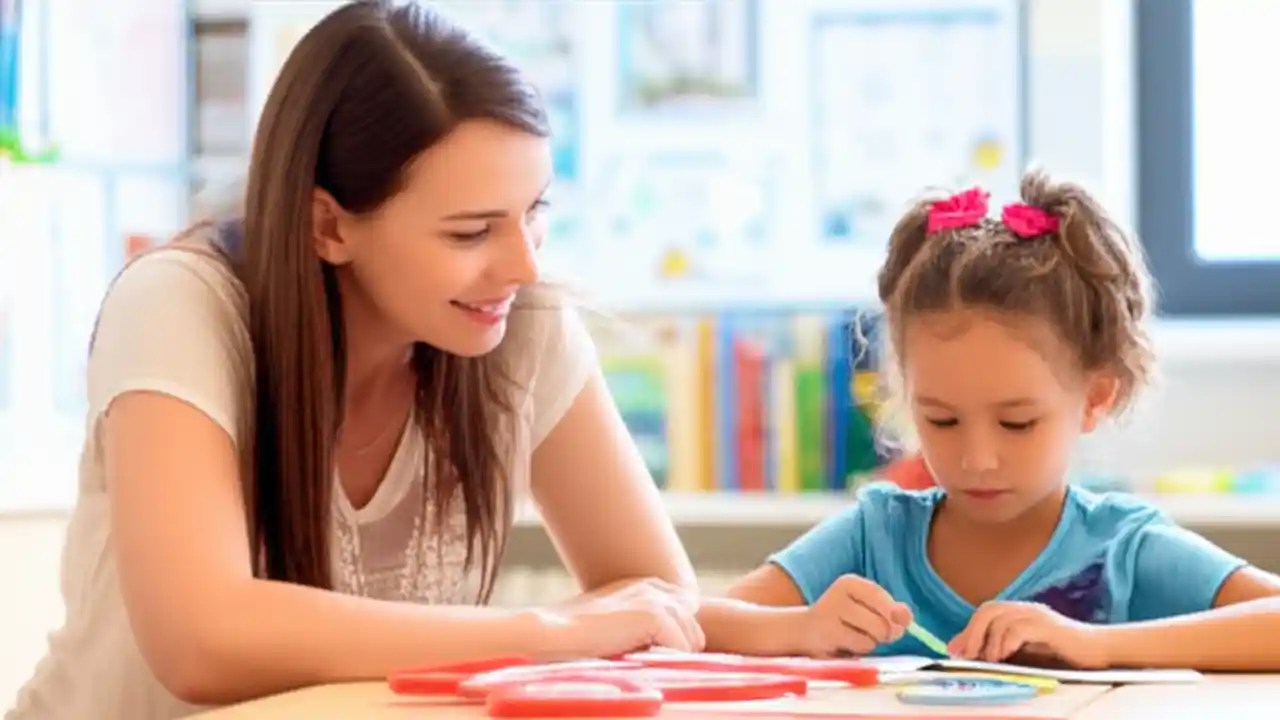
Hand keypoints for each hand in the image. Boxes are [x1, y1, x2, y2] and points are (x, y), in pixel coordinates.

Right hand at [541, 578, 704, 658]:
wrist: (552, 634)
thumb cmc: (576, 638)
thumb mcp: (615, 626)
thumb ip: (641, 628)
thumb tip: (670, 649)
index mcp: (645, 585)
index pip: (686, 614)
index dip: (674, 638)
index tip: (650, 652)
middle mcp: (654, 586)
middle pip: (693, 629)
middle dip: (677, 648)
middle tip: (642, 658)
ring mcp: (655, 599)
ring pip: (691, 640)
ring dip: (670, 655)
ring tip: (636, 658)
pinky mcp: (654, 615)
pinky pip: (681, 649)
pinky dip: (664, 662)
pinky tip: (635, 659)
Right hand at [797, 575, 912, 656]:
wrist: (807, 631)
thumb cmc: (845, 618)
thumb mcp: (868, 607)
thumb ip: (891, 610)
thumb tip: (906, 617)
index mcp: (850, 583)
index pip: (879, 595)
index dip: (893, 612)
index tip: (897, 622)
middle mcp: (838, 595)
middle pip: (882, 621)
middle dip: (886, 632)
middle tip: (876, 632)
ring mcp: (830, 615)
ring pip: (873, 636)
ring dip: (872, 642)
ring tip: (856, 636)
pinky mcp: (828, 636)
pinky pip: (861, 647)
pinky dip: (860, 649)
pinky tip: (846, 643)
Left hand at [949, 601, 1106, 668]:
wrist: (1101, 652)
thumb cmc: (1064, 655)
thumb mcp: (1026, 652)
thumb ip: (1000, 648)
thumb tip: (965, 651)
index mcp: (1020, 612)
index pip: (986, 612)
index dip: (968, 630)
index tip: (954, 651)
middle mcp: (1027, 609)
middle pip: (989, 610)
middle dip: (972, 633)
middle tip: (966, 656)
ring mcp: (1038, 615)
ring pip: (1000, 617)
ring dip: (988, 641)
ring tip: (989, 660)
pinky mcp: (1050, 627)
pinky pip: (1019, 628)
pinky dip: (1006, 642)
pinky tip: (1005, 655)